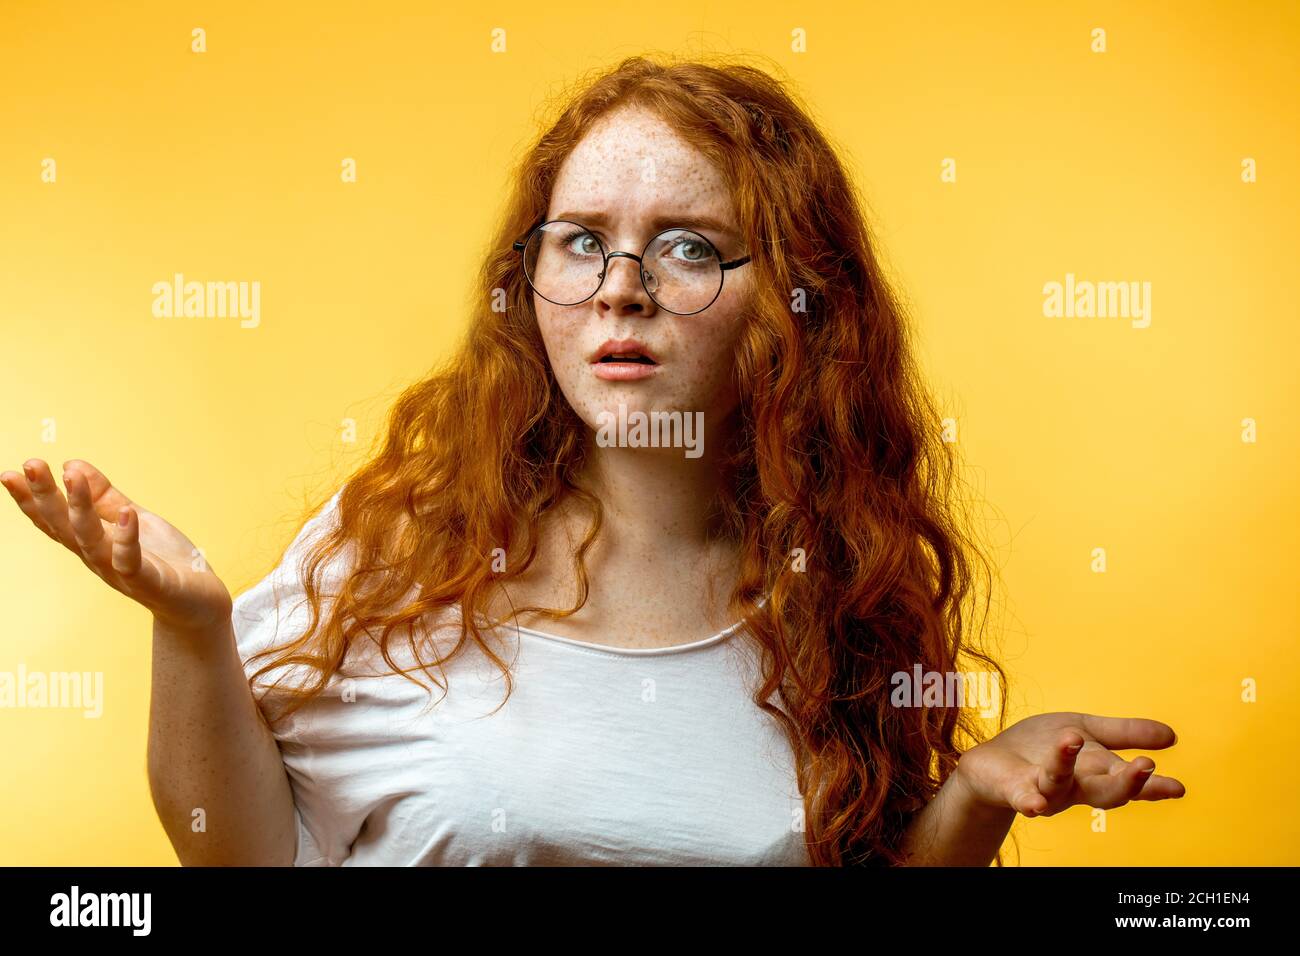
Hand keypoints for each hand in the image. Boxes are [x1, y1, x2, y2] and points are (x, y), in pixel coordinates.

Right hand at [1, 458, 232, 631]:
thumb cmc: (164, 560)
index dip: (31, 499)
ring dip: (79, 509)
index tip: (10, 473)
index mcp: (92, 543)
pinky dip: (127, 539)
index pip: (54, 520)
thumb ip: (104, 496)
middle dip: (44, 497)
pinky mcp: (149, 583)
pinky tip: (127, 513)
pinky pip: (132, 562)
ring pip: (91, 542)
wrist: (200, 602)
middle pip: (64, 527)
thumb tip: (70, 464)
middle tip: (31, 464)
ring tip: (71, 477)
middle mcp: (98, 559)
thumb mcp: (132, 519)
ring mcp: (121, 572)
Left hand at [953, 712, 1184, 817]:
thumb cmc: (1042, 747)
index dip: (1154, 787)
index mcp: (1095, 772)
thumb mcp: (1088, 730)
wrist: (994, 761)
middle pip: (1105, 792)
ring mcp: (1045, 789)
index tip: (1178, 788)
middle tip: (1146, 768)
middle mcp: (1075, 786)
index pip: (1128, 780)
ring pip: (1060, 782)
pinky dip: (1031, 801)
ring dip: (1066, 762)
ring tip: (1072, 738)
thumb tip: (1173, 736)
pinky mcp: (1015, 789)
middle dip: (1126, 782)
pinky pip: (1024, 798)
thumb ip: (1127, 734)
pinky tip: (1036, 804)